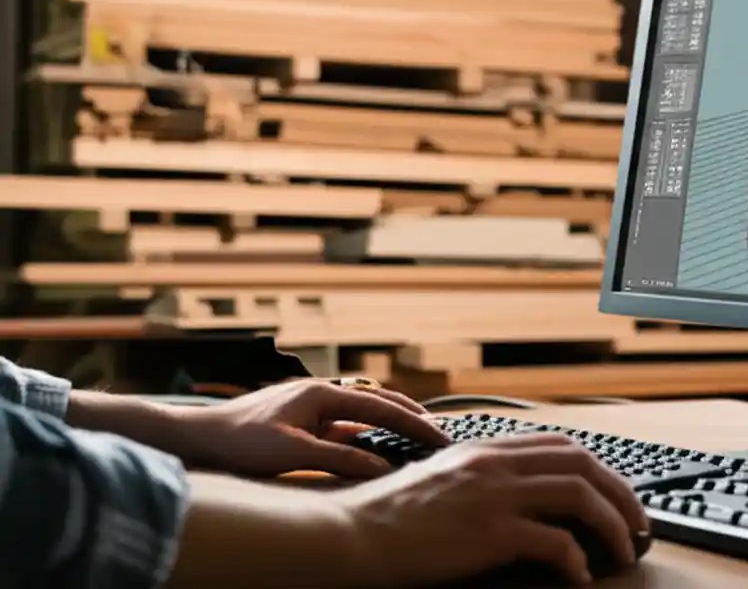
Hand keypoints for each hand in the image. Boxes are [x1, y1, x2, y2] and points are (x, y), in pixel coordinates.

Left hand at [177, 380, 448, 477]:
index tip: (438, 436)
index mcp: (321, 393)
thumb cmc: (241, 440)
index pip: (381, 407)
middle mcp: (320, 394)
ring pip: (361, 415)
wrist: (199, 438)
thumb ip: (340, 459)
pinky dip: (365, 438)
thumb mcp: (294, 452)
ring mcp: (311, 408)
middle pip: (377, 402)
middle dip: (409, 417)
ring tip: (415, 437)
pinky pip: (343, 429)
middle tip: (438, 433)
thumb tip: (381, 465)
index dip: (413, 423)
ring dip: (389, 425)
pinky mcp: (302, 424)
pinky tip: (375, 450)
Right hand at [336, 432, 649, 586]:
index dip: (600, 469)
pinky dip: (576, 560)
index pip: (563, 445)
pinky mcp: (491, 531)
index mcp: (487, 449)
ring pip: (580, 496)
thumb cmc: (389, 517)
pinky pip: (555, 542)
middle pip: (584, 464)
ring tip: (624, 551)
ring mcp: (495, 494)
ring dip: (613, 525)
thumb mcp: (443, 479)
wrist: (353, 535)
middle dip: (621, 494)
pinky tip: (579, 577)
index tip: (617, 494)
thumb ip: (483, 479)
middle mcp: (496, 463)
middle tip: (638, 524)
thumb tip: (524, 502)